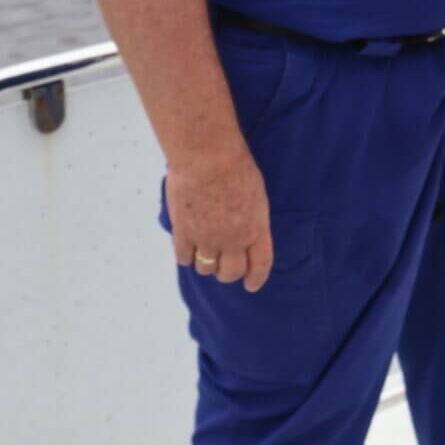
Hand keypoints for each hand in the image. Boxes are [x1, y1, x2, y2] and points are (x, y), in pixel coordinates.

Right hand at [166, 147, 274, 291]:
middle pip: (231, 272)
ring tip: (206, 254)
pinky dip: (186, 256)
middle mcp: (233, 240)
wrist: (207, 159)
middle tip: (225, 269)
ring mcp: (207, 239)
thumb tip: (246, 228)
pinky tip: (187, 249)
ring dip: (207, 265)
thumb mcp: (256, 193)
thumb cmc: (236, 167)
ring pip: (206, 269)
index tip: (251, 285)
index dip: (256, 278)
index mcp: (256, 228)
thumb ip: (252, 216)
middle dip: (229, 274)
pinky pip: (184, 258)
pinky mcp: (184, 233)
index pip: (260, 264)